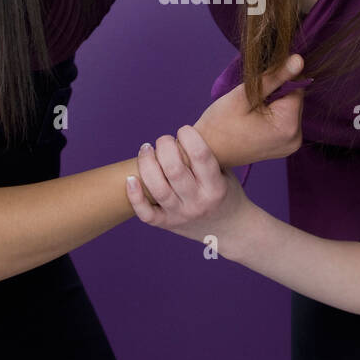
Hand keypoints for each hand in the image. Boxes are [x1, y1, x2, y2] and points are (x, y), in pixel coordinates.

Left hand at [125, 124, 249, 243]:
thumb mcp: (226, 174)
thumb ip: (207, 156)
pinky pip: (146, 213)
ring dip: (147, 163)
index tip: (184, 130)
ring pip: (157, 188)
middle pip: (174, 170)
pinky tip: (130, 178)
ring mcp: (180, 215)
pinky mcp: (166, 224)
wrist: (229, 230)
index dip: (189, 136)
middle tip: (164, 140)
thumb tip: (180, 131)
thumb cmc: (226, 193)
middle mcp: (198, 203)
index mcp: (216, 187)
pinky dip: (134, 196)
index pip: (200, 156)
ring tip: (146, 149)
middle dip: (164, 146)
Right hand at [193, 53, 305, 169]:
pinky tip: (255, 118)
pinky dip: (273, 113)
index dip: (277, 80)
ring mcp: (292, 144)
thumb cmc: (220, 124)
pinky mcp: (285, 146)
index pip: (296, 87)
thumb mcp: (245, 95)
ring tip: (251, 111)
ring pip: (289, 107)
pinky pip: (285, 119)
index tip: (256, 88)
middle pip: (294, 98)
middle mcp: (296, 138)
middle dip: (276, 93)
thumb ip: (274, 77)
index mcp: (288, 126)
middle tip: (250, 101)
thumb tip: (299, 59)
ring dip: (273, 102)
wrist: (207, 151)